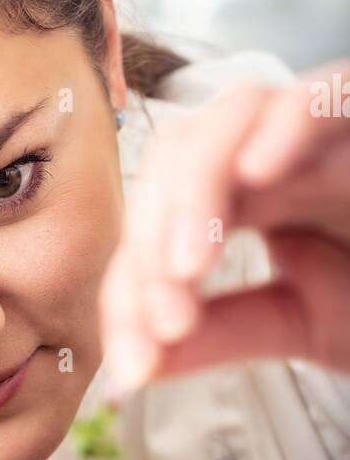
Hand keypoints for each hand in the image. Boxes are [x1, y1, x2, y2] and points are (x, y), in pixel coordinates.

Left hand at [100, 58, 349, 391]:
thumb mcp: (302, 322)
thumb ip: (219, 334)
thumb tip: (133, 366)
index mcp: (247, 196)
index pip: (157, 221)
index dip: (130, 290)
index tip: (133, 366)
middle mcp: (275, 151)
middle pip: (176, 160)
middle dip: (150, 244)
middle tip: (162, 324)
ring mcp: (325, 129)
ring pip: (233, 114)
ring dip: (195, 190)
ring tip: (187, 266)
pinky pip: (328, 94)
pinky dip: (290, 122)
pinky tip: (256, 171)